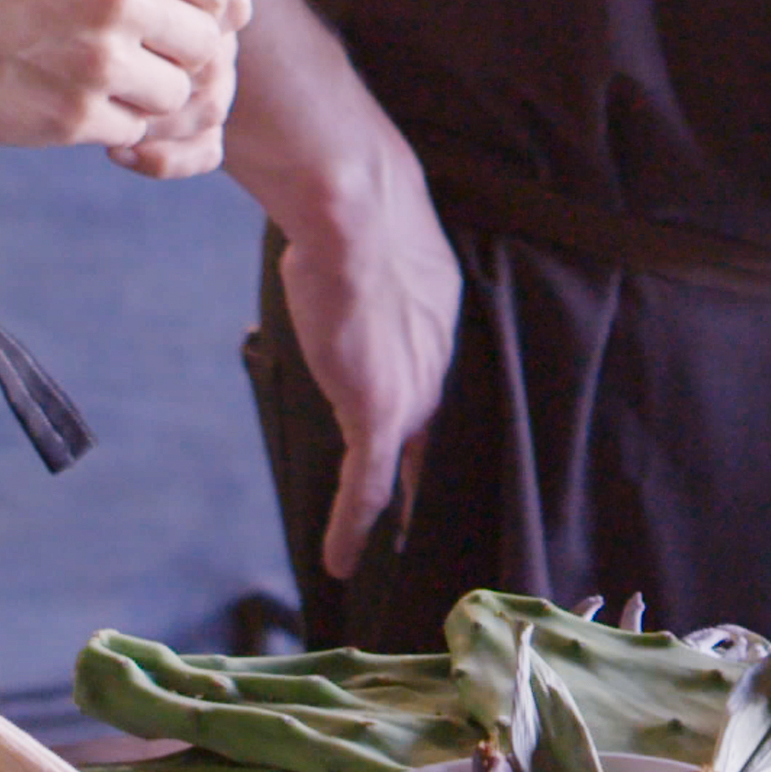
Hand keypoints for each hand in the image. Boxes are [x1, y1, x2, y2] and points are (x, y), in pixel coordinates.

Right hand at [0, 0, 244, 162]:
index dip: (218, 10)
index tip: (194, 24)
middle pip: (207, 44)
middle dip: (183, 59)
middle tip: (146, 63)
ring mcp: (97, 61)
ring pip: (176, 94)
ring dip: (150, 98)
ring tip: (105, 86)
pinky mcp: (72, 116)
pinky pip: (133, 131)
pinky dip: (115, 128)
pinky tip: (75, 108)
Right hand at [280, 165, 464, 581]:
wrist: (355, 211)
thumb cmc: (352, 212)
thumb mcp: (371, 251)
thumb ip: (365, 277)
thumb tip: (330, 267)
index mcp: (440, 326)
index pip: (437, 389)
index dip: (429, 424)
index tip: (423, 451)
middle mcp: (438, 365)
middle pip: (435, 435)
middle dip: (427, 477)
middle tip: (422, 520)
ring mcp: (414, 393)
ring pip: (407, 468)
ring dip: (393, 509)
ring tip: (385, 549)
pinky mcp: (380, 413)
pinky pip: (368, 485)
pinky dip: (352, 525)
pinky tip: (342, 560)